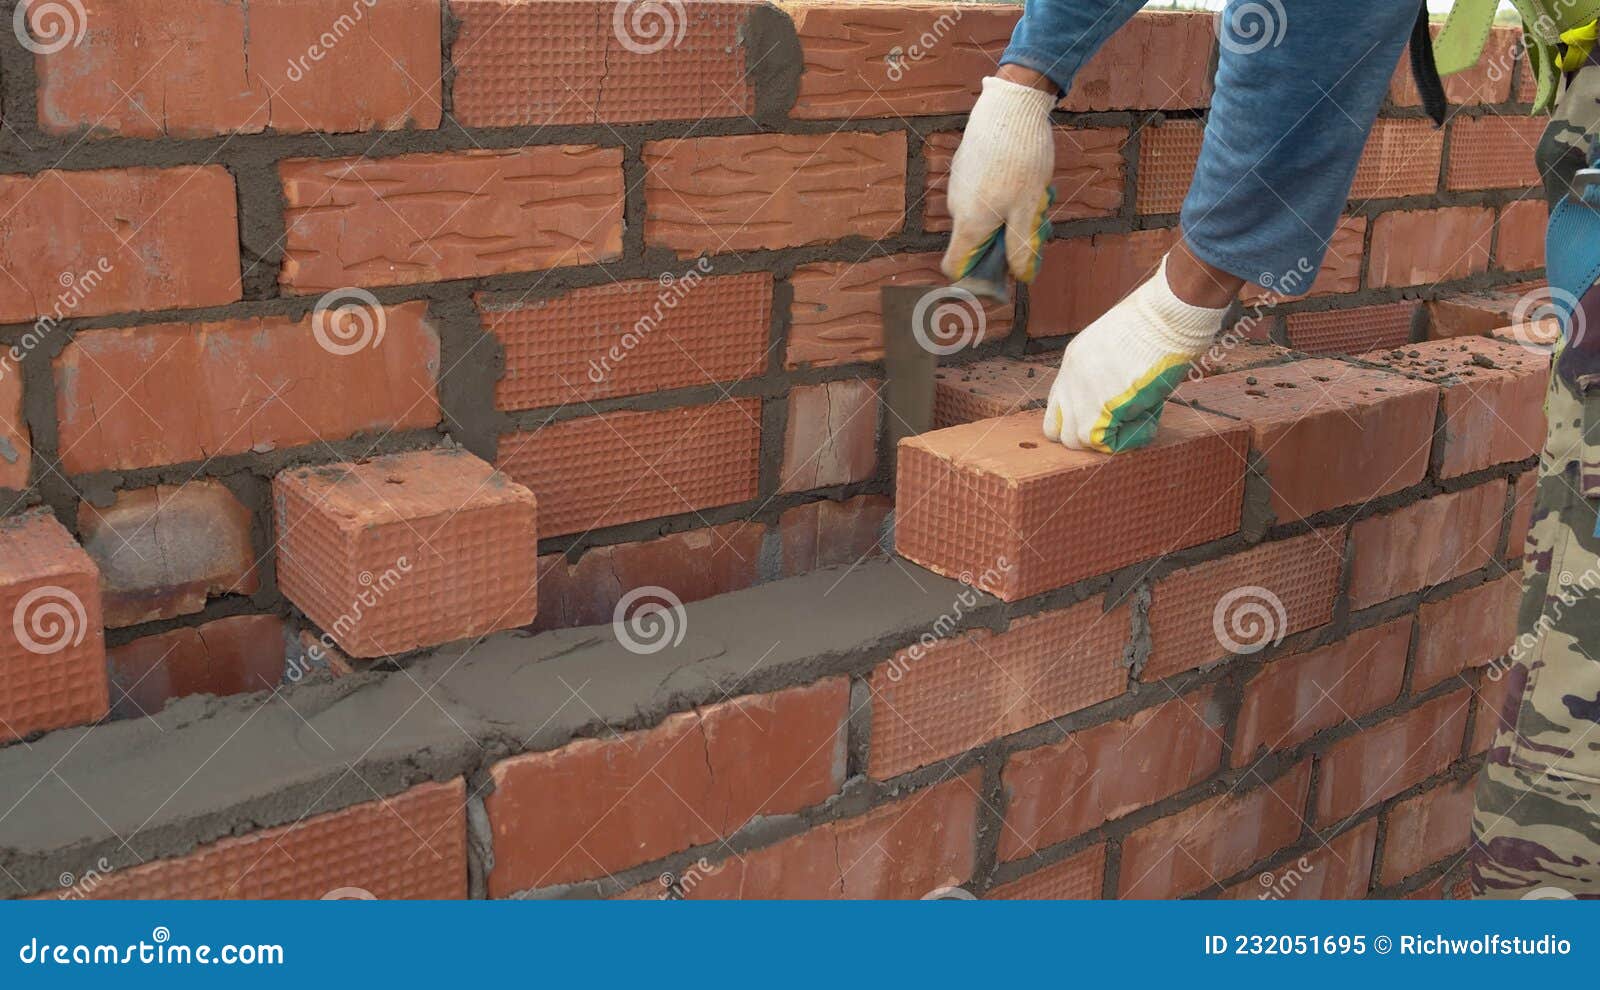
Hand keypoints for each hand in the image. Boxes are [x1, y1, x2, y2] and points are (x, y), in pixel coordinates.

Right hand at [940, 75, 1057, 284]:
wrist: (1010, 106)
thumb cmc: (1020, 158)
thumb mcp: (1028, 209)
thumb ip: (1021, 247)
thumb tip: (1021, 277)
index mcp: (970, 224)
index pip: (954, 267)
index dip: (974, 279)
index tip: (1001, 273)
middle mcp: (957, 208)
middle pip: (976, 243)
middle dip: (1007, 242)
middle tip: (1038, 225)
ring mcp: (960, 186)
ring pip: (984, 217)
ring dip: (1010, 216)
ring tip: (1038, 194)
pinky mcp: (966, 168)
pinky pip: (983, 195)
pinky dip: (1004, 195)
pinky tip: (1025, 176)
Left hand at [1044, 258, 1226, 452]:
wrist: (1166, 316)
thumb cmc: (1157, 324)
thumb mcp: (1121, 347)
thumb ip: (1111, 374)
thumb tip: (1125, 401)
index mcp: (1074, 361)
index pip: (1059, 404)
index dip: (1081, 417)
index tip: (1110, 415)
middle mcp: (1070, 378)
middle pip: (1058, 429)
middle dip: (1087, 435)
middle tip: (1121, 424)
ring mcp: (1082, 393)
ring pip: (1076, 440)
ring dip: (1106, 439)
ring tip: (1138, 418)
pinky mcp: (1100, 407)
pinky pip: (1105, 442)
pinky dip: (1128, 440)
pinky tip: (1149, 421)